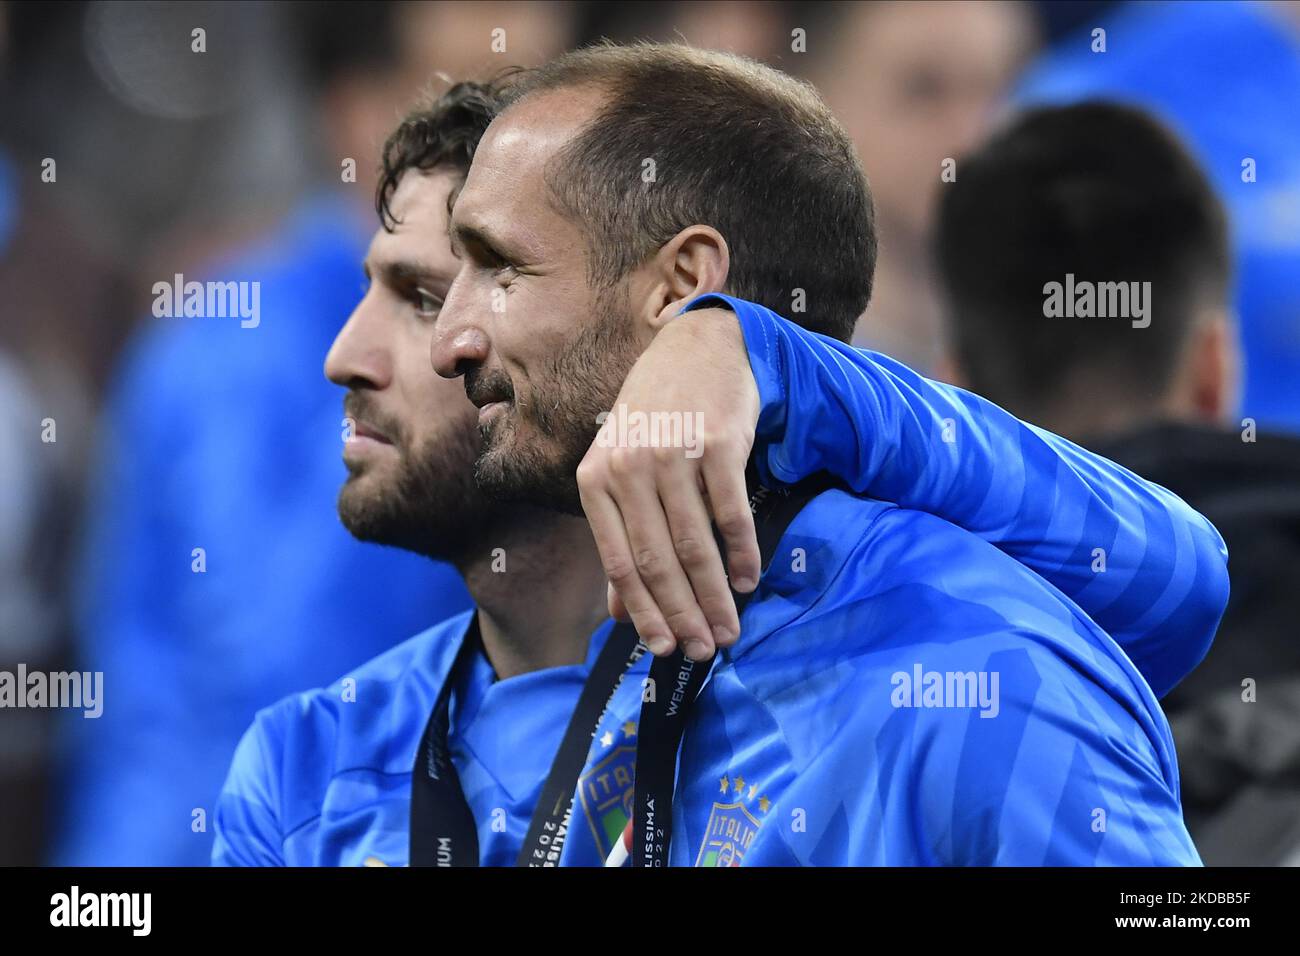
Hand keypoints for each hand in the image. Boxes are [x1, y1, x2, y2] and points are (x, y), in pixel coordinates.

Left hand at [576, 306, 760, 660]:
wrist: (697, 351)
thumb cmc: (655, 421)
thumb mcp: (622, 473)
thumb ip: (620, 538)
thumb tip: (619, 613)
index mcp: (595, 480)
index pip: (619, 563)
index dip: (644, 612)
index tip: (663, 650)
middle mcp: (627, 468)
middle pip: (657, 561)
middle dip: (683, 615)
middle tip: (705, 650)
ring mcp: (671, 453)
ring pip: (694, 545)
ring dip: (715, 595)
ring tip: (730, 628)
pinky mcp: (715, 442)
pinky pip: (730, 513)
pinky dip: (741, 553)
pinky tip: (749, 580)